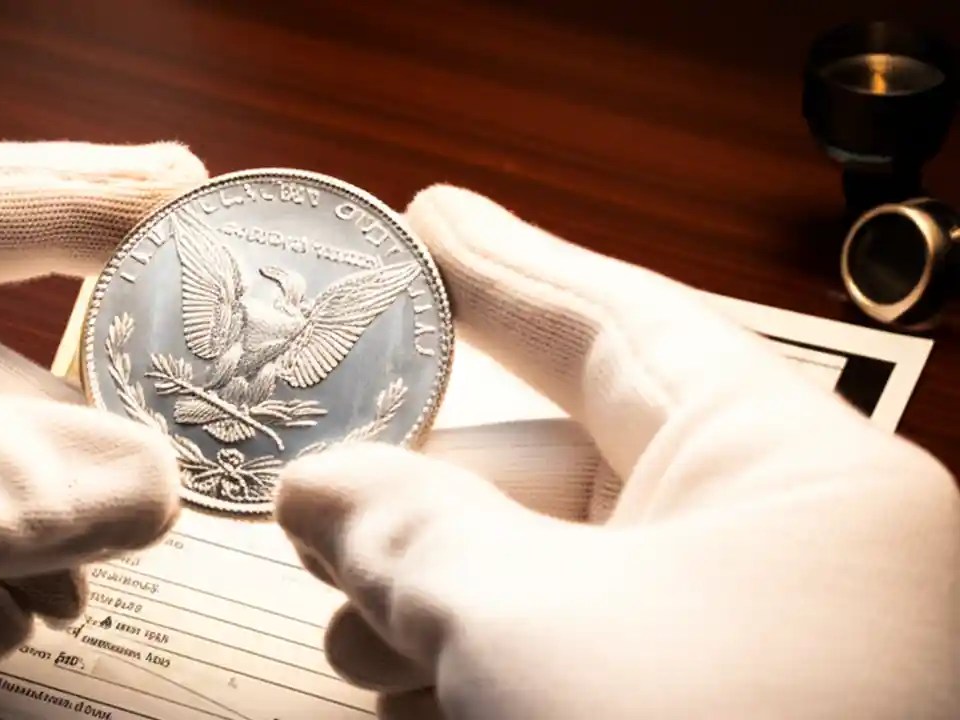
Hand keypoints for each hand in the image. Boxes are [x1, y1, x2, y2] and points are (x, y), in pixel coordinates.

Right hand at [277, 186, 959, 718]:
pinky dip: (476, 666)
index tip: (426, 222)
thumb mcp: (531, 630)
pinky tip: (408, 693)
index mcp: (789, 478)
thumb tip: (321, 479)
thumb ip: (415, 531)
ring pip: (551, 577)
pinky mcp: (698, 719)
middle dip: (432, 482)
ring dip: (434, 594)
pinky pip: (564, 658)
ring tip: (355, 623)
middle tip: (322, 472)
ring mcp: (742, 652)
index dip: (504, 267)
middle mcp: (779, 555)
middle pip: (567, 465)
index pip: (619, 324)